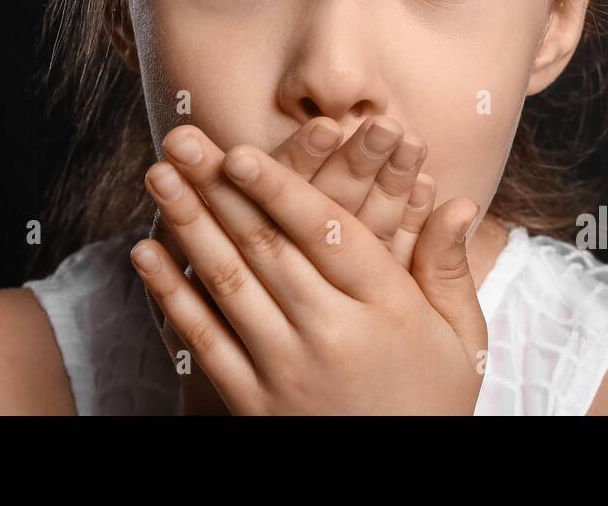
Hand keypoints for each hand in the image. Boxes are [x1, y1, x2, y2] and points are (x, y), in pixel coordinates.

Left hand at [130, 124, 486, 414]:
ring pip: (228, 284)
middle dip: (219, 187)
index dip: (281, 190)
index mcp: (385, 307)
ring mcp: (285, 369)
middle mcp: (330, 334)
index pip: (325, 234)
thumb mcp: (461, 340)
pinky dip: (170, 295)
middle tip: (182, 138)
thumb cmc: (432, 401)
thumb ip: (449, 268)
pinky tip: (146, 253)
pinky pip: (204, 340)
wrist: (397, 489)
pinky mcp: (251, 401)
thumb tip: (459, 202)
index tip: (242, 151)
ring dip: (188, 224)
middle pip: (266, 247)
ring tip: (158, 177)